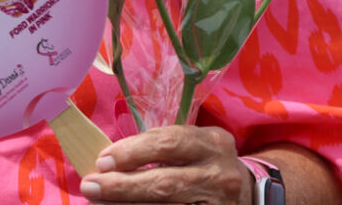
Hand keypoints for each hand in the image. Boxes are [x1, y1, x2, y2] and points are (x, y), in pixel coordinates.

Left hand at [79, 124, 251, 204]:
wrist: (250, 195)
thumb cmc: (209, 165)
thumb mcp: (197, 146)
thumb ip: (163, 148)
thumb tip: (110, 160)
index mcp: (212, 143)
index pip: (168, 143)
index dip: (132, 151)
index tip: (102, 161)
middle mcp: (218, 174)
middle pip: (164, 182)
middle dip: (122, 185)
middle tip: (91, 186)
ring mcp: (217, 204)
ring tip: (98, 203)